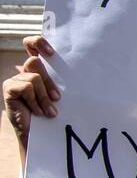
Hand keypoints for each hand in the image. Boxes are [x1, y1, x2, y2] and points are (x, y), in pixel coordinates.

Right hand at [4, 35, 58, 150]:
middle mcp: (25, 71)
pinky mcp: (9, 88)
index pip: (32, 44)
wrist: (41, 135)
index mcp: (38, 69)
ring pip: (34, 77)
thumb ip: (63, 82)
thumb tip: (85, 72)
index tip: (51, 53)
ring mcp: (16, 80)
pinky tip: (37, 112)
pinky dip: (35, 101)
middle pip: (35, 62)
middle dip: (49, 82)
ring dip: (44, 96)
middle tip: (57, 98)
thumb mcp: (60, 95)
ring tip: (49, 111)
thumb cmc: (54, 114)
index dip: (38, 42)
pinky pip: (26, 87)